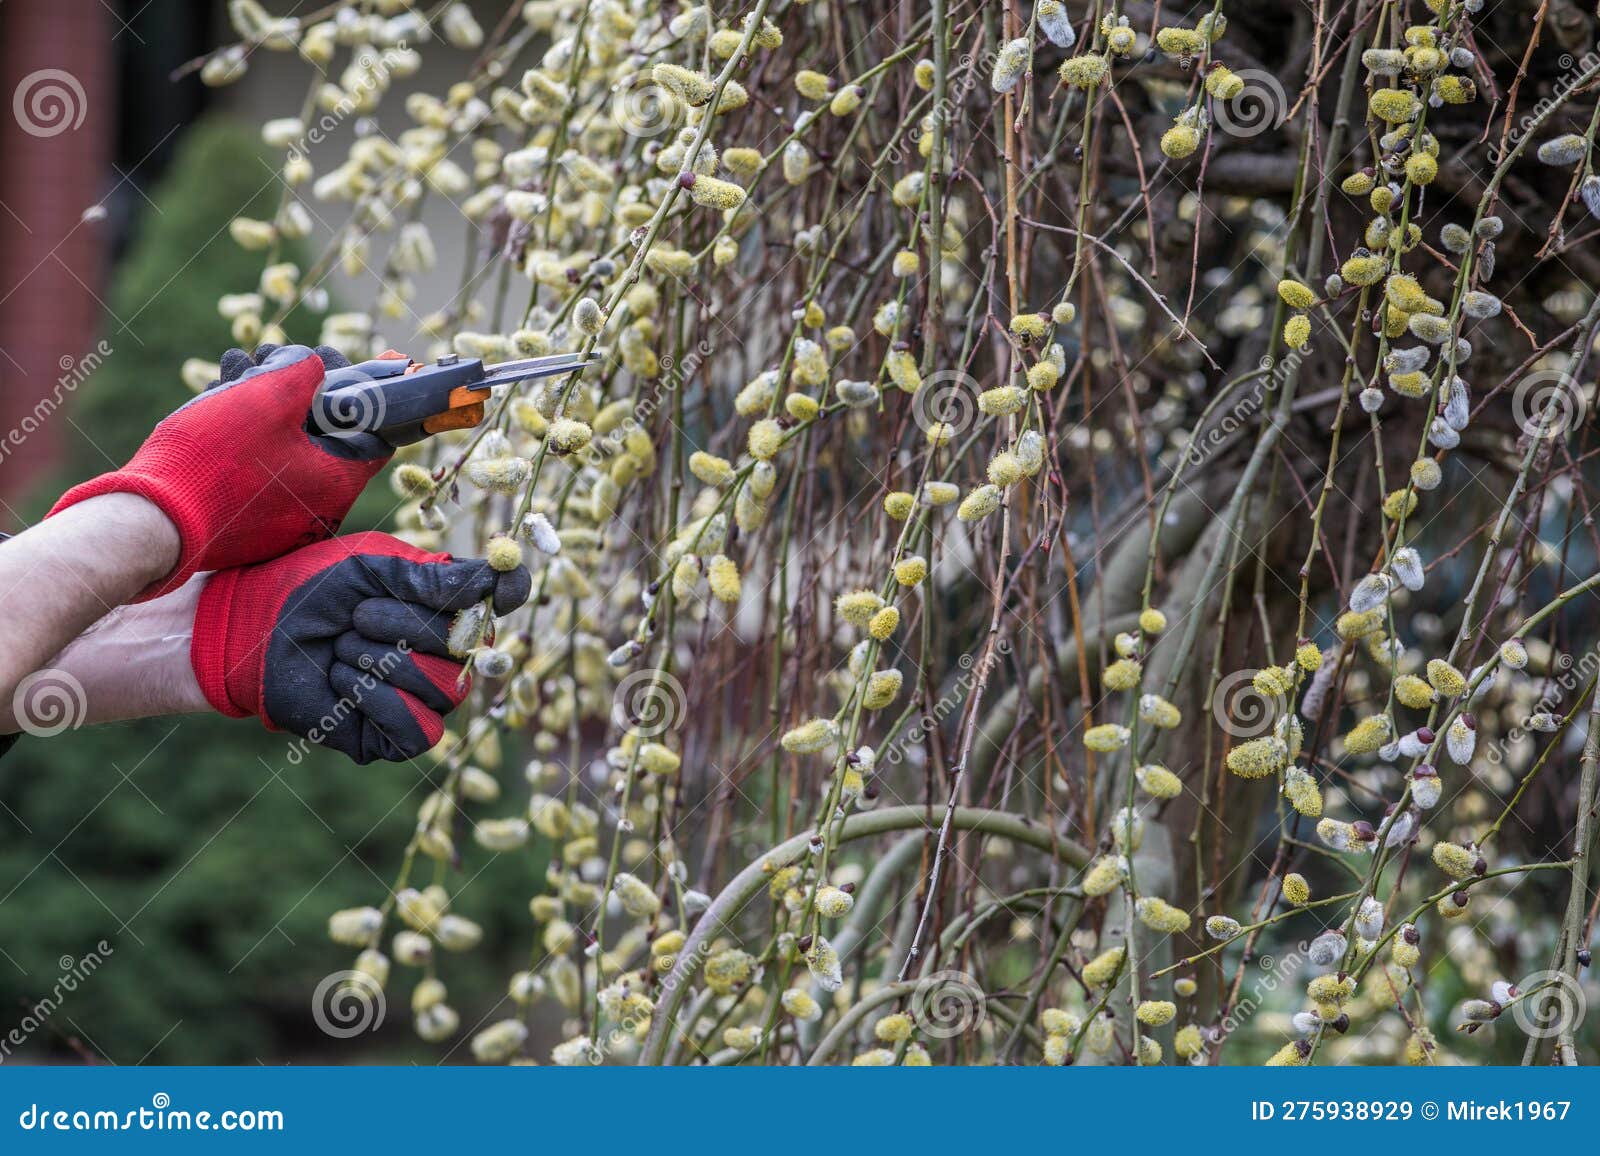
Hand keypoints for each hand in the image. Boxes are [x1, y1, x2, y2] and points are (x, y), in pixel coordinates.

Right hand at [48, 344, 400, 599]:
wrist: (151, 522)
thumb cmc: (214, 459)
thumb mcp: (268, 396)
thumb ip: (304, 370)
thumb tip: (314, 365)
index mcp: (339, 482)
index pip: (375, 430)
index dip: (362, 387)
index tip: (343, 361)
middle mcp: (320, 508)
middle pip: (326, 433)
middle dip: (301, 386)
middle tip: (273, 356)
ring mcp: (283, 520)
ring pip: (287, 446)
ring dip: (265, 401)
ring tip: (236, 368)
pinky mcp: (248, 523)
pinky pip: (260, 470)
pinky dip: (246, 433)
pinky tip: (220, 398)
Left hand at [191, 532, 531, 763]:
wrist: (255, 633)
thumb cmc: (312, 590)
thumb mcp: (372, 568)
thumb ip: (436, 577)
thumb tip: (504, 579)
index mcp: (447, 603)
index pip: (504, 598)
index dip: (506, 593)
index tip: (499, 588)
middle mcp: (447, 652)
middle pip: (471, 647)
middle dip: (406, 627)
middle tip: (358, 617)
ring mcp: (426, 697)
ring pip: (446, 690)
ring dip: (383, 663)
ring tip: (343, 649)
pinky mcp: (397, 738)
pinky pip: (419, 730)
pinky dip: (376, 702)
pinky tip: (344, 684)